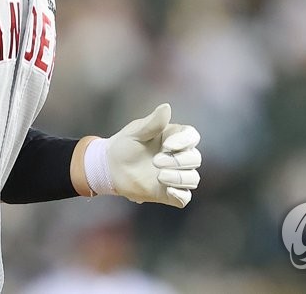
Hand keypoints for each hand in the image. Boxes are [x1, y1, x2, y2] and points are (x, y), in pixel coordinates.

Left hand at [87, 104, 201, 206]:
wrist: (110, 167)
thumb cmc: (125, 144)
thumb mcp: (136, 131)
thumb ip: (153, 122)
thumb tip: (167, 107)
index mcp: (174, 138)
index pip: (192, 137)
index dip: (185, 141)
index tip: (167, 145)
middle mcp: (179, 156)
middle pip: (195, 159)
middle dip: (178, 161)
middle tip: (156, 161)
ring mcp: (175, 175)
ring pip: (192, 179)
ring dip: (180, 178)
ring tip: (159, 176)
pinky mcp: (169, 193)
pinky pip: (184, 198)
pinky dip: (180, 195)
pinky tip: (169, 191)